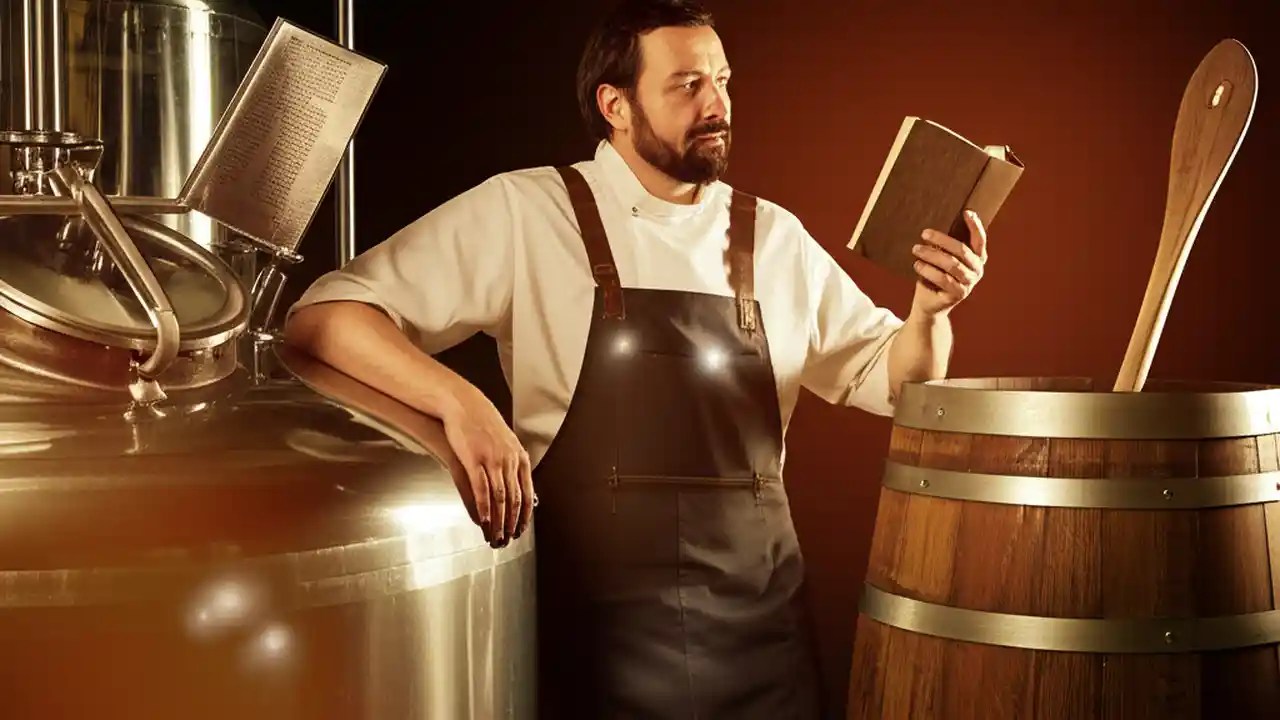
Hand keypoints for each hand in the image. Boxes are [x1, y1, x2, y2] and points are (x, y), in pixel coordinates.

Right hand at [440, 382, 533, 547]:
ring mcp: (493, 460)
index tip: (521, 531)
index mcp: (520, 458)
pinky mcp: (474, 459)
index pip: (527, 493)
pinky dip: (483, 508)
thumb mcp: (505, 444)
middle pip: (514, 500)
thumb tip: (517, 485)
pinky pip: (481, 489)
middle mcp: (510, 460)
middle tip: (507, 541)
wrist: (463, 405)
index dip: (525, 515)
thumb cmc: (482, 426)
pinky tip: (483, 521)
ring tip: (495, 537)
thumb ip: (512, 465)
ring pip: (500, 498)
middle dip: (511, 524)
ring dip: (498, 522)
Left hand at [910, 209, 988, 318]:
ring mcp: (969, 283)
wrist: (929, 304)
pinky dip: (929, 270)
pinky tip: (917, 265)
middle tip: (924, 233)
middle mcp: (977, 270)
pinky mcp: (958, 294)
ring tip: (915, 249)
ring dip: (931, 254)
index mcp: (977, 258)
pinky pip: (943, 279)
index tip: (966, 212)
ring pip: (951, 264)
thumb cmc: (934, 276)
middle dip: (942, 240)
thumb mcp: (940, 258)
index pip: (979, 240)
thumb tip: (933, 228)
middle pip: (962, 250)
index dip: (975, 226)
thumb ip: (944, 246)